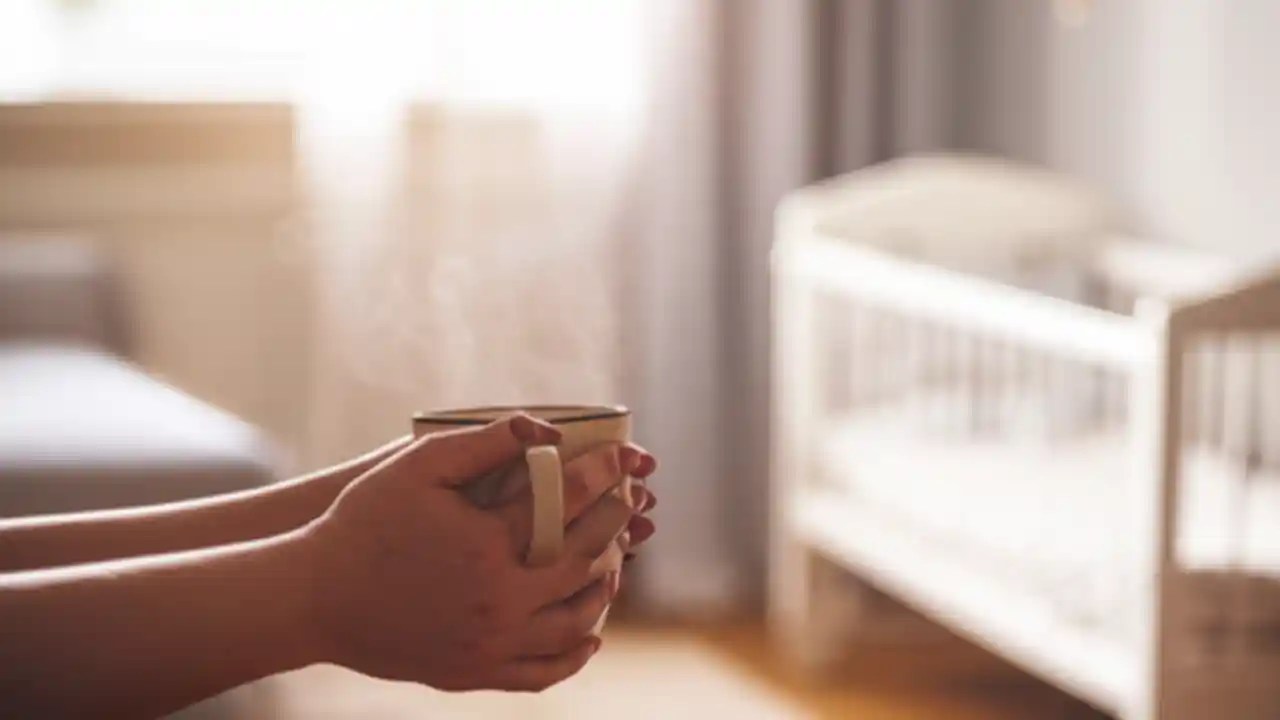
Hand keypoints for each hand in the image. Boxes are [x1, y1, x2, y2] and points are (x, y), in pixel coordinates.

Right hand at [303, 415, 638, 691]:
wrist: (312, 600)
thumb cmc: (362, 524)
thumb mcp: (416, 467)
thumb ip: (483, 443)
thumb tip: (545, 428)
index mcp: (488, 547)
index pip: (568, 507)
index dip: (601, 478)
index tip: (624, 461)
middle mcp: (499, 603)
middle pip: (583, 563)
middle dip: (615, 527)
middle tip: (630, 503)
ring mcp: (490, 646)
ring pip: (575, 623)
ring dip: (603, 588)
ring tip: (615, 561)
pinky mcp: (474, 674)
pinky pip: (544, 672)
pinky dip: (575, 653)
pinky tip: (590, 633)